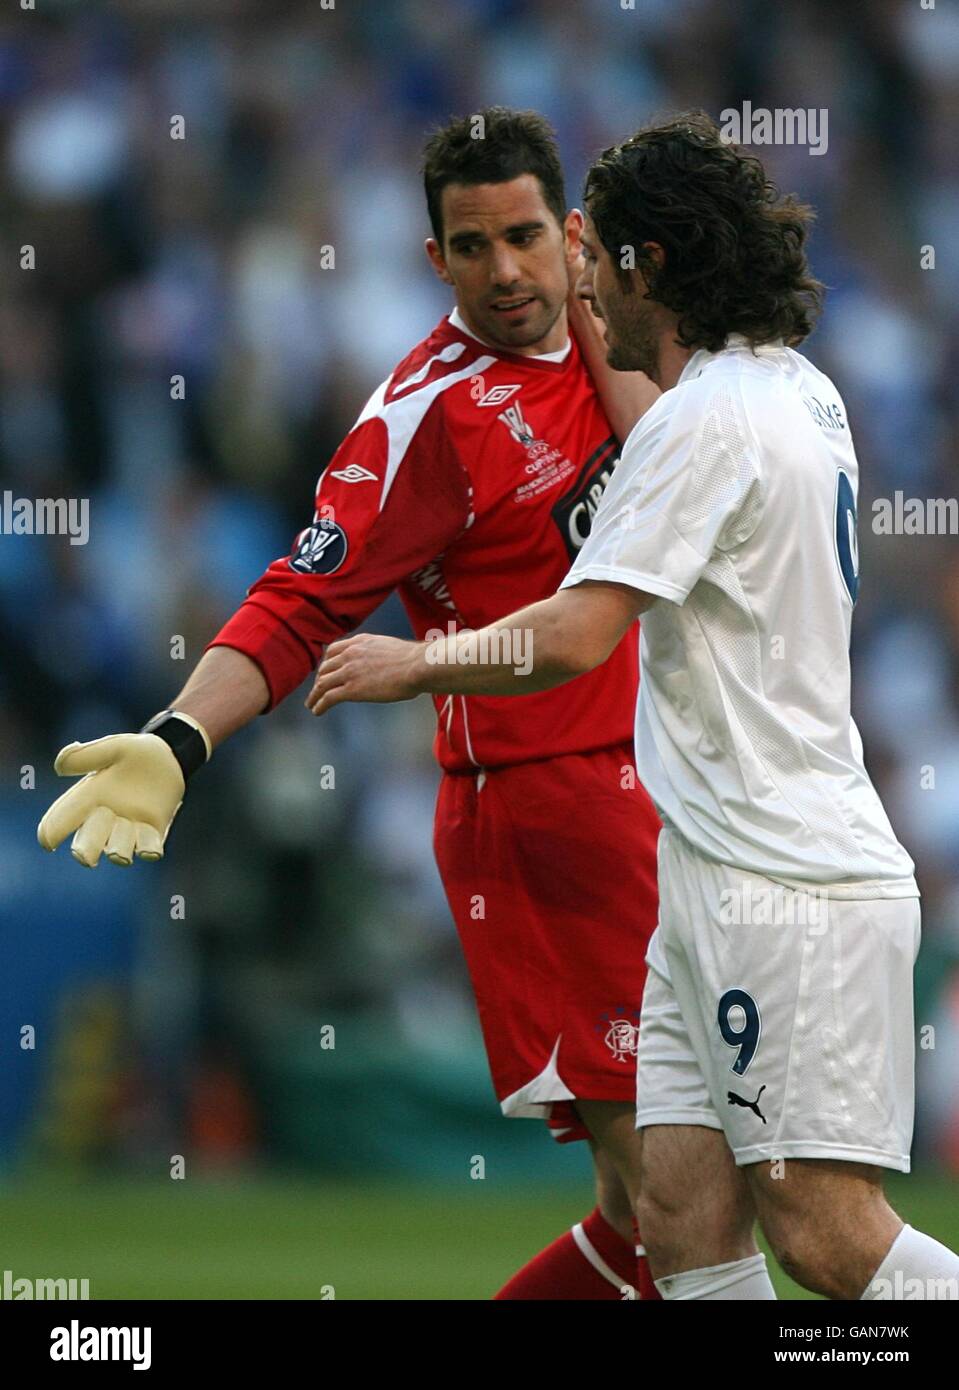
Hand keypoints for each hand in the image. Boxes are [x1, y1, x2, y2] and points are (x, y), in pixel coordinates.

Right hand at [37, 734, 186, 867]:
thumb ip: (86, 756)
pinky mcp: (152, 833)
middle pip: (87, 843)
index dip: (52, 832)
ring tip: (119, 853)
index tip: (48, 841)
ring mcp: (128, 829)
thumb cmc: (134, 753)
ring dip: (118, 850)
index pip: (62, 818)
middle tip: (83, 857)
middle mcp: (104, 818)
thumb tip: (59, 767)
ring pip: (118, 850)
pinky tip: (150, 852)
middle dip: (84, 851)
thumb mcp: (113, 748)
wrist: (169, 758)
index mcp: (87, 798)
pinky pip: (148, 848)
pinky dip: (148, 851)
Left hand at [305, 634, 424, 715]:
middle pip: (325, 668)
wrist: (417, 666)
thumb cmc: (414, 660)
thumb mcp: (391, 648)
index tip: (325, 671)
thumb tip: (387, 664)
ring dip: (315, 695)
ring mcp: (349, 672)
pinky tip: (317, 711)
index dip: (326, 662)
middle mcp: (350, 655)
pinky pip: (328, 698)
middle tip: (318, 690)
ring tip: (312, 704)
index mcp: (359, 642)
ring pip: (322, 684)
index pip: (333, 650)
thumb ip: (380, 654)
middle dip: (320, 680)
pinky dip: (319, 705)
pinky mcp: (351, 689)